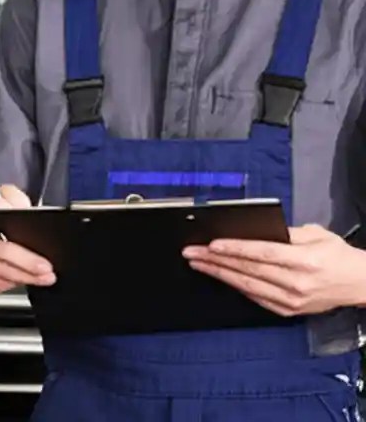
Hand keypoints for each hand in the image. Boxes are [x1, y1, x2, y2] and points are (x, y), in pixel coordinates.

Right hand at [0, 186, 55, 295]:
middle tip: (45, 266)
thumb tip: (25, 209)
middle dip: (25, 260)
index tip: (10, 210)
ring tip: (45, 277)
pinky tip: (26, 279)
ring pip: (0, 270)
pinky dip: (13, 282)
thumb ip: (14, 198)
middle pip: (0, 248)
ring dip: (25, 276)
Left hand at [183, 225, 365, 316]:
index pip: (261, 254)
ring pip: (248, 286)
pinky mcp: (289, 311)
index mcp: (305, 261)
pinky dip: (237, 286)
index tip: (211, 245)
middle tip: (192, 253)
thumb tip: (255, 231)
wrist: (361, 284)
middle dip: (216, 260)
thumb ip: (286, 233)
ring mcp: (292, 300)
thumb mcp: (316, 235)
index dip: (233, 249)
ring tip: (199, 264)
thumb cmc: (339, 256)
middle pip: (248, 270)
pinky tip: (221, 277)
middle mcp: (297, 283)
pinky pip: (256, 298)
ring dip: (220, 274)